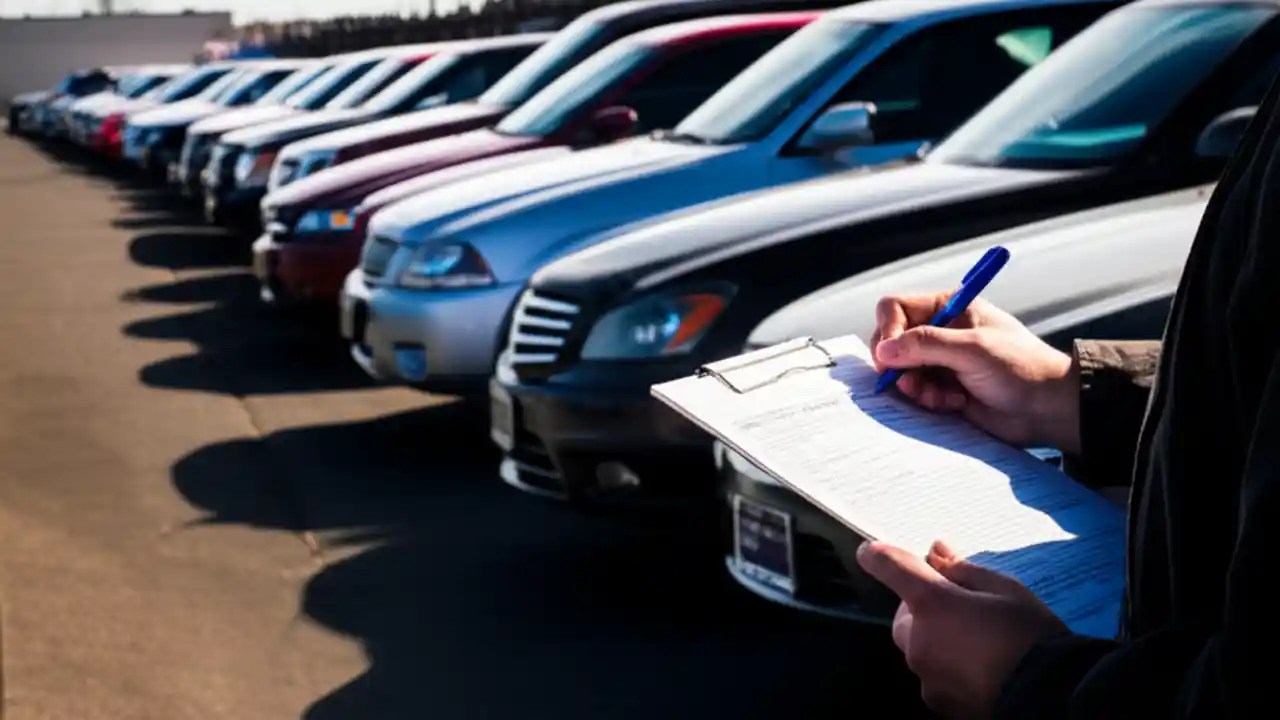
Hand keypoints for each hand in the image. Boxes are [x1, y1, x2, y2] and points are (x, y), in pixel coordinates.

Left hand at [857, 540, 1067, 718]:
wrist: (1053, 696)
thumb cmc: (1031, 636)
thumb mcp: (1006, 590)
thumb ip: (963, 570)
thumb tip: (936, 551)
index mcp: (932, 603)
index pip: (890, 567)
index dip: (878, 556)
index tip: (869, 552)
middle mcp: (918, 640)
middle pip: (905, 618)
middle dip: (923, 610)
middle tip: (960, 608)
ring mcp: (925, 676)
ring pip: (918, 650)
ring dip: (935, 641)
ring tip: (977, 643)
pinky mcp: (938, 703)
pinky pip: (934, 678)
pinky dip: (947, 670)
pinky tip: (979, 669)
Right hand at [870, 294, 1080, 452]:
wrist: (1048, 409)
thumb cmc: (1021, 369)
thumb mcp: (973, 350)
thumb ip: (925, 345)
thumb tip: (883, 351)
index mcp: (948, 307)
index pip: (895, 308)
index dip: (888, 331)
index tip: (891, 357)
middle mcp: (940, 331)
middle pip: (891, 341)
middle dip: (899, 365)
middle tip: (913, 381)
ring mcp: (940, 361)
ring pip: (900, 371)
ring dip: (916, 387)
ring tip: (942, 396)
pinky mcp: (942, 388)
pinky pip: (915, 393)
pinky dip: (928, 401)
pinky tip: (954, 403)